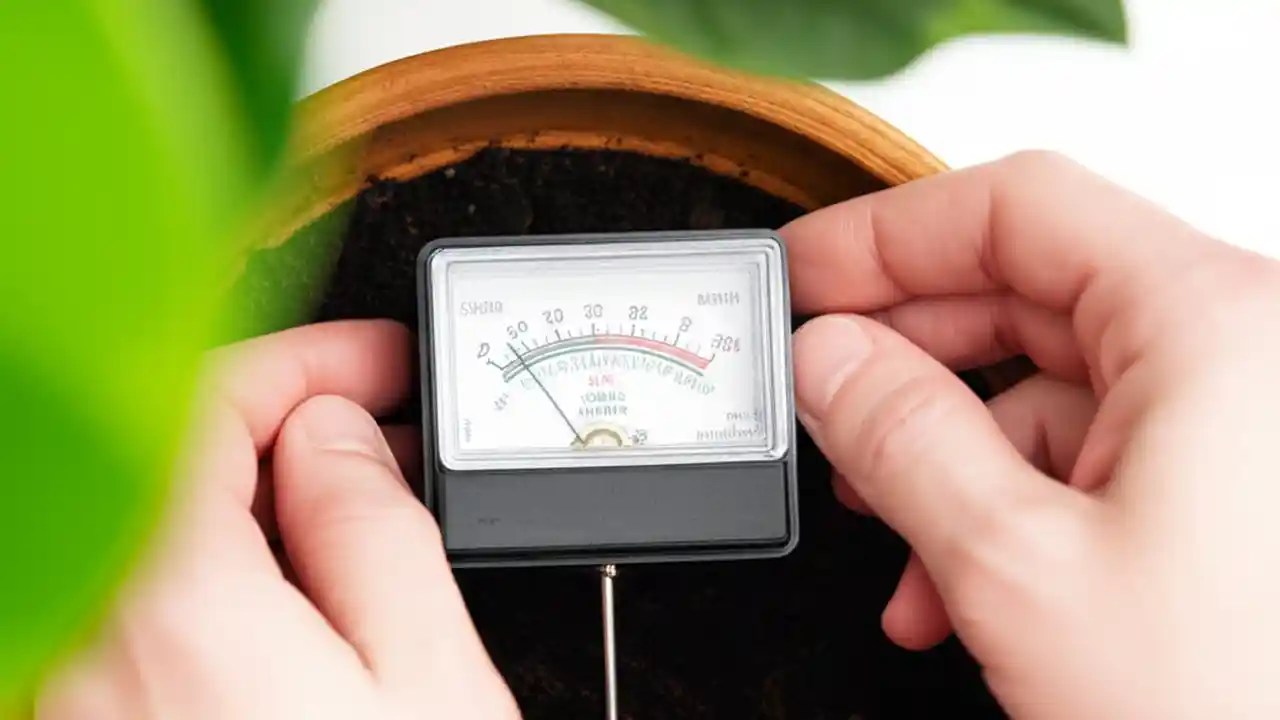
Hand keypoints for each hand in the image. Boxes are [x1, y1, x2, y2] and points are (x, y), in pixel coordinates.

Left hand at [37, 320, 519, 719]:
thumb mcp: (423, 674)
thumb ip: (376, 529)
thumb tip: (341, 434)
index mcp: (169, 602)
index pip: (200, 397)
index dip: (307, 359)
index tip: (380, 363)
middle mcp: (94, 640)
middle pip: (177, 462)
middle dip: (298, 429)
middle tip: (394, 441)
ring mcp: (85, 689)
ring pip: (170, 537)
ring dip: (272, 505)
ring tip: (373, 528)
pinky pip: (157, 611)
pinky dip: (235, 577)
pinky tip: (312, 601)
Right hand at [783, 152, 1279, 718]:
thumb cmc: (1232, 710)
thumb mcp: (1019, 565)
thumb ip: (903, 437)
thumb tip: (830, 359)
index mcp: (1214, 325)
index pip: (1018, 210)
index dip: (888, 235)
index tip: (807, 274)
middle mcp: (1243, 352)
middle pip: (1029, 293)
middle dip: (908, 358)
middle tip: (820, 392)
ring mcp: (1237, 422)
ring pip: (1049, 388)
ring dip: (946, 455)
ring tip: (886, 526)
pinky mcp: (1223, 490)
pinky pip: (1088, 457)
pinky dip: (1004, 504)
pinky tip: (949, 582)